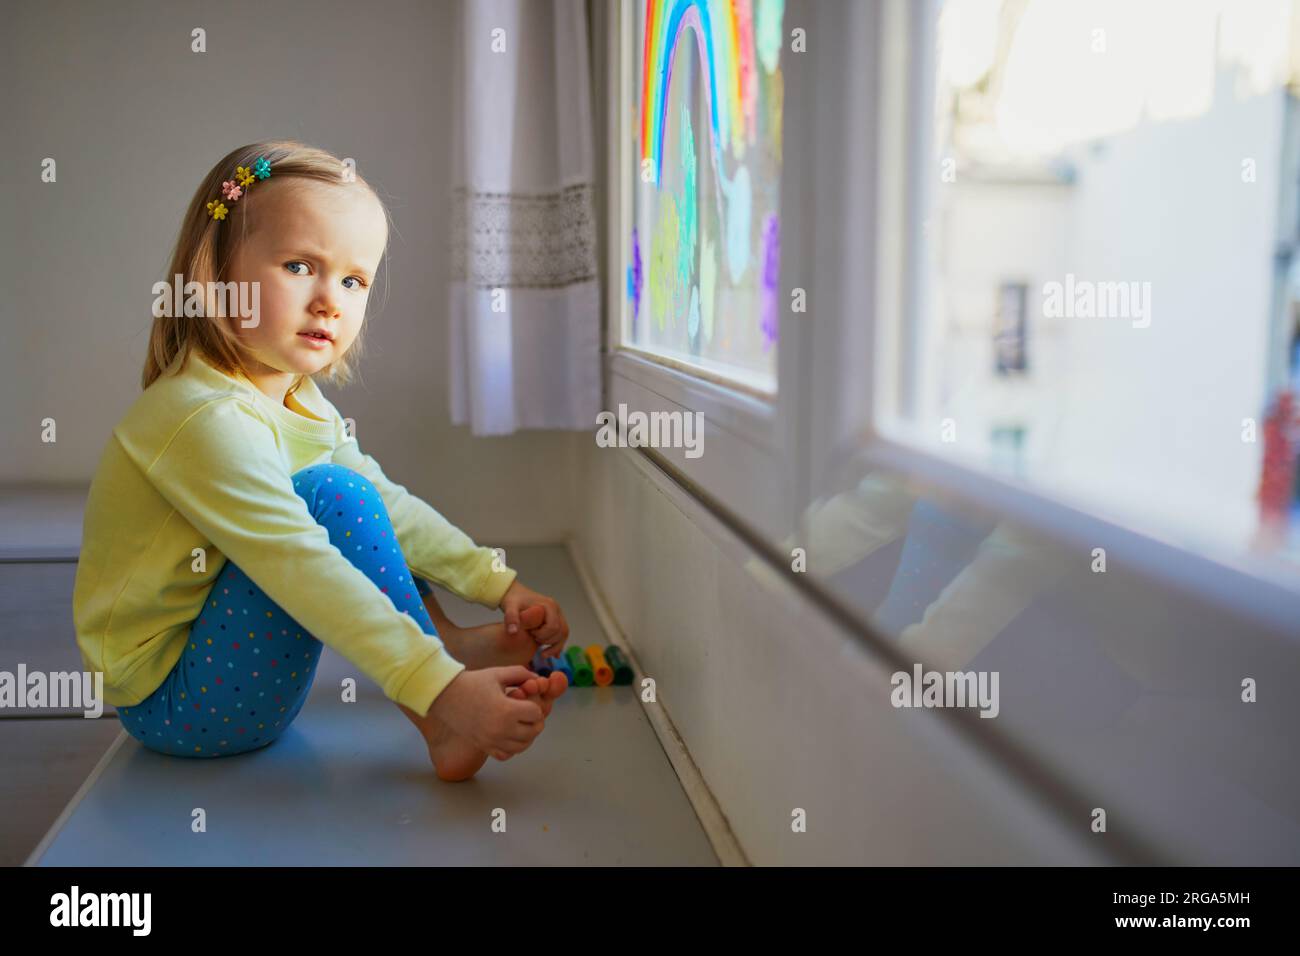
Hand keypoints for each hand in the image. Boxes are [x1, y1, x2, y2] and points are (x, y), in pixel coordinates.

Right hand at [429, 666, 544, 759]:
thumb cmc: (472, 682)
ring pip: (522, 746)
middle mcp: (500, 729)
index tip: (527, 700)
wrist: (445, 695)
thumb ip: (522, 674)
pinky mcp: (483, 746)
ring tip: (520, 723)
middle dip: (534, 721)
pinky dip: (512, 747)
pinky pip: (506, 755)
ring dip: (526, 735)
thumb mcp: (498, 673)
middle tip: (527, 712)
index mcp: (506, 710)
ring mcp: (491, 741)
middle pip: (533, 732)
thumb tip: (538, 679)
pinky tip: (509, 734)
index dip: (535, 705)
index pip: (536, 714)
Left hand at [499, 580, 569, 655]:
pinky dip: (557, 645)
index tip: (530, 634)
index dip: (543, 635)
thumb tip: (513, 632)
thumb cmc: (513, 599)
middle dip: (549, 640)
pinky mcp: (555, 620)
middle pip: (561, 631)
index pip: (553, 626)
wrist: (514, 593)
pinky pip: (561, 634)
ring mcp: (557, 615)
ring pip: (564, 634)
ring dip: (555, 646)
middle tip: (534, 640)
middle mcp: (556, 610)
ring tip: (543, 654)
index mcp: (549, 606)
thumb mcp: (510, 607)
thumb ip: (511, 618)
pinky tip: (552, 654)